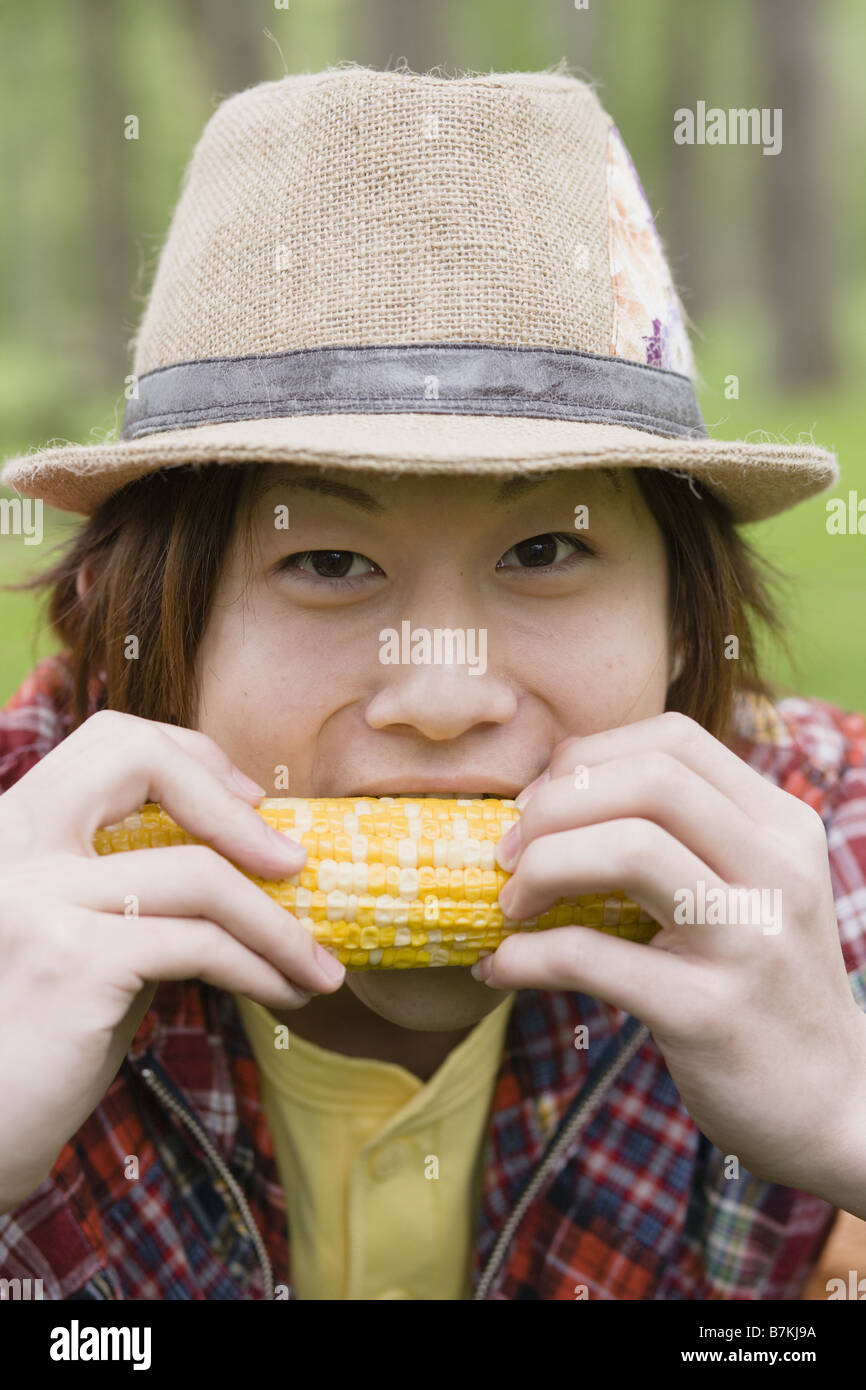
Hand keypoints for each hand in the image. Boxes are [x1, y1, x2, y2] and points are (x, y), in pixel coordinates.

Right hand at [0, 709, 343, 1213]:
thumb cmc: (39, 1045)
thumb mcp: (87, 940)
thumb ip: (139, 891)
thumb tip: (254, 863)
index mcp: (13, 830)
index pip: (111, 742)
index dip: (193, 758)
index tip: (254, 806)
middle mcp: (12, 846)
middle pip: (137, 758)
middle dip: (234, 806)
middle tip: (296, 863)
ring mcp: (36, 897)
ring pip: (199, 873)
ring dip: (280, 925)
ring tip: (319, 968)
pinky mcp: (72, 959)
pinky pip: (201, 944)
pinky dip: (263, 968)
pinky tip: (285, 995)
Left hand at [472, 712, 865, 1199]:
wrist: (832, 1105)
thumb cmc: (761, 984)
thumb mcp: (747, 889)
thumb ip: (679, 836)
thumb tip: (547, 797)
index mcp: (781, 826)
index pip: (673, 740)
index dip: (588, 758)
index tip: (539, 803)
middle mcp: (778, 871)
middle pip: (648, 780)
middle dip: (556, 803)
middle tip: (509, 852)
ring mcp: (750, 940)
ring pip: (628, 848)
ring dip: (542, 865)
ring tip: (511, 903)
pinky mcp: (710, 1013)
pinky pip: (594, 957)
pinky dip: (527, 956)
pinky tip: (501, 967)